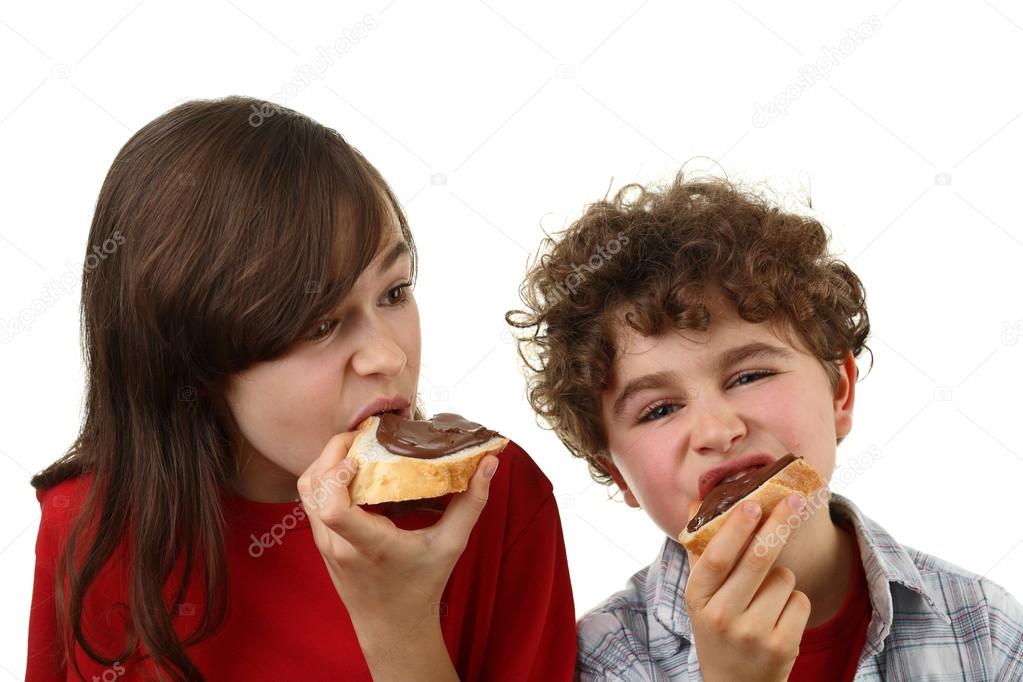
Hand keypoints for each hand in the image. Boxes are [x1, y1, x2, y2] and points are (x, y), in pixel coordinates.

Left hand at [297, 431, 498, 677]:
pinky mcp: (321, 543)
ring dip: (325, 462)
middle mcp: (338, 544)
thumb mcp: (451, 545)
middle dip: (332, 452)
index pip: (334, 509)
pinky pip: (310, 501)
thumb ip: (471, 503)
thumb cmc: (423, 587)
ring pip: (305, 491)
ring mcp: (325, 544)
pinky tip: (351, 471)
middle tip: (362, 436)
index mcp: (369, 545)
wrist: (392, 628)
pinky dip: (324, 478)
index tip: (361, 455)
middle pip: (313, 487)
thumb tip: (490, 464)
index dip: (337, 474)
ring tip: (355, 448)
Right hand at [683, 495, 811, 681]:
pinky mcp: (781, 647)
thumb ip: (699, 549)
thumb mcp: (701, 595)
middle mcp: (722, 616)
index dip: (736, 528)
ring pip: (783, 578)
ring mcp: (752, 634)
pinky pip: (800, 601)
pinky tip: (778, 618)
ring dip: (781, 578)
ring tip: (764, 599)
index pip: (717, 556)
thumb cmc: (718, 627)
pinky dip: (794, 602)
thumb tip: (695, 503)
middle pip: (757, 560)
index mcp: (697, 598)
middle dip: (778, 524)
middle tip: (794, 499)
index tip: (754, 503)